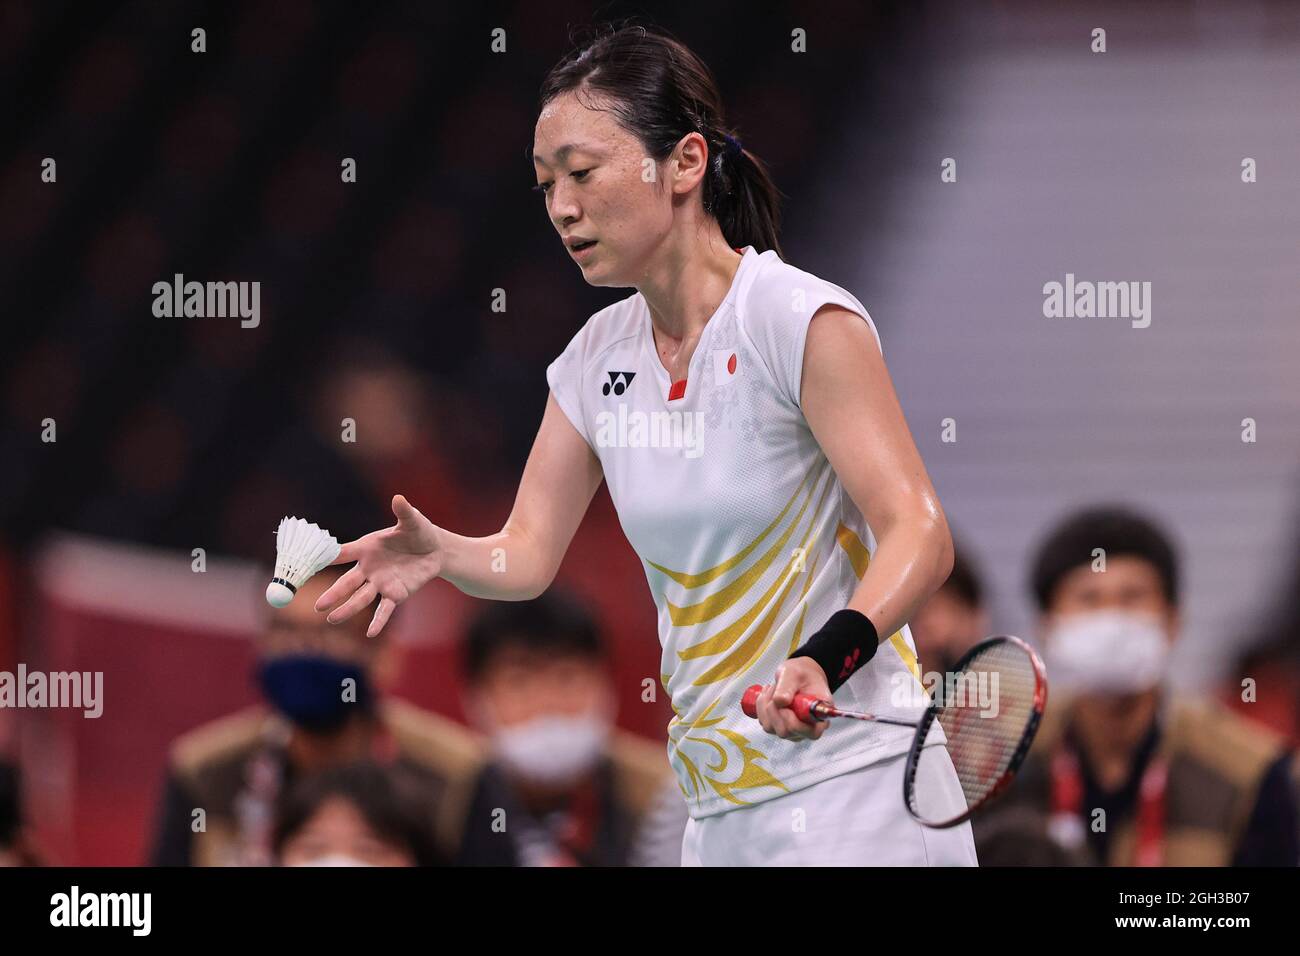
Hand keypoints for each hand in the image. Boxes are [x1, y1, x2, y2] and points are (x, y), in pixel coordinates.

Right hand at [314, 495, 442, 637]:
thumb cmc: (418, 532)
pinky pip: (385, 609)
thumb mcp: (412, 520)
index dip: (325, 559)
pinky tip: (371, 634)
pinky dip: (378, 621)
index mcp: (367, 548)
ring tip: (332, 619)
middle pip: (347, 582)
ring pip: (360, 598)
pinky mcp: (396, 594)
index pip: (341, 554)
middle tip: (317, 606)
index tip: (307, 565)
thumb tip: (398, 498)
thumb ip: (403, 512)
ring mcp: (380, 583)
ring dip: (347, 609)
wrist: (436, 550)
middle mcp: (369, 568)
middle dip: (333, 594)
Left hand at [754, 657, 831, 740]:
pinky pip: (764, 722)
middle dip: (774, 709)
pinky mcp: (779, 728)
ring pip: (770, 727)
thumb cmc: (802, 675)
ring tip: (774, 689)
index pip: (811, 732)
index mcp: (819, 715)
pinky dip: (761, 707)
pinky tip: (769, 695)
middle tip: (776, 689)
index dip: (793, 721)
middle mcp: (808, 727)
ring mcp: (793, 731)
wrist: (798, 676)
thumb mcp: (794, 673)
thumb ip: (787, 686)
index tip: (786, 702)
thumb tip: (780, 702)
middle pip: (785, 732)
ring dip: (766, 705)